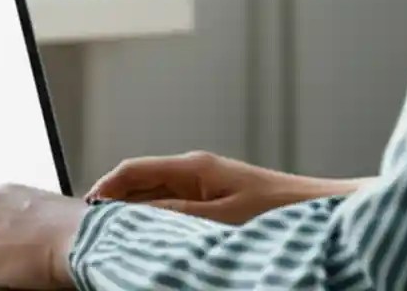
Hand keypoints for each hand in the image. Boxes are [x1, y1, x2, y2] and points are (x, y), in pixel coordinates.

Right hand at [87, 151, 350, 224]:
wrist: (321, 210)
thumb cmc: (280, 212)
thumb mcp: (221, 219)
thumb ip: (176, 216)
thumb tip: (134, 218)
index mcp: (194, 167)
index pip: (133, 170)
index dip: (105, 188)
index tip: (86, 211)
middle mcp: (196, 171)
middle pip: (140, 182)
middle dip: (115, 202)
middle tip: (93, 229)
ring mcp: (206, 185)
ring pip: (156, 196)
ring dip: (135, 213)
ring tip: (116, 236)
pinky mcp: (217, 200)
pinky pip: (175, 207)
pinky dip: (157, 220)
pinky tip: (152, 239)